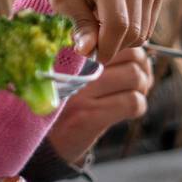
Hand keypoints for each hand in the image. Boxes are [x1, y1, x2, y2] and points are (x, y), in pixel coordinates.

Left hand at [42, 0, 163, 62]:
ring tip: (99, 31)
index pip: (117, 23)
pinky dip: (129, 36)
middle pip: (132, 31)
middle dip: (110, 47)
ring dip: (119, 43)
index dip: (105, 47)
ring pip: (141, 35)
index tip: (90, 55)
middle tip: (90, 44)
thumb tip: (87, 50)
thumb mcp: (61, 0)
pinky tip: (113, 25)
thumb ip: (78, 23)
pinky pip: (146, 31)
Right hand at [47, 47, 153, 164]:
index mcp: (71, 55)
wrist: (39, 141)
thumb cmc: (63, 106)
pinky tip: (125, 113)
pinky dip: (137, 107)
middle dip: (143, 71)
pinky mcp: (88, 117)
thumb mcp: (73, 77)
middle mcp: (74, 69)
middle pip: (132, 56)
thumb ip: (98, 63)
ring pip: (135, 77)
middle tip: (136, 84)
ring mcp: (81, 93)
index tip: (131, 67)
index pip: (117, 40)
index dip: (132, 54)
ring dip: (142, 89)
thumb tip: (141, 56)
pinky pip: (131, 103)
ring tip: (132, 97)